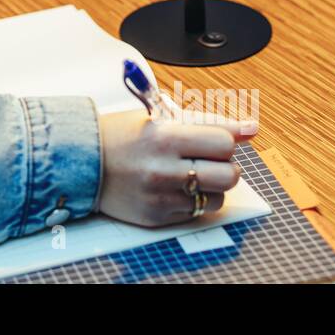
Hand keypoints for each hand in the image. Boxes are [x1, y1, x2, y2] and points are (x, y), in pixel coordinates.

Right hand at [95, 109, 256, 226]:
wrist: (83, 161)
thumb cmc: (122, 135)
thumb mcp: (160, 118)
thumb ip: (207, 123)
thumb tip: (251, 128)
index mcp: (164, 136)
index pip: (224, 142)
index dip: (224, 141)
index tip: (215, 141)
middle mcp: (164, 168)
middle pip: (230, 174)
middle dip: (225, 165)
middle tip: (207, 159)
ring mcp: (161, 196)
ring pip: (218, 197)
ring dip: (212, 186)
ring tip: (190, 175)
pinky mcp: (158, 216)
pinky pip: (197, 213)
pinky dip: (193, 201)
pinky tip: (175, 188)